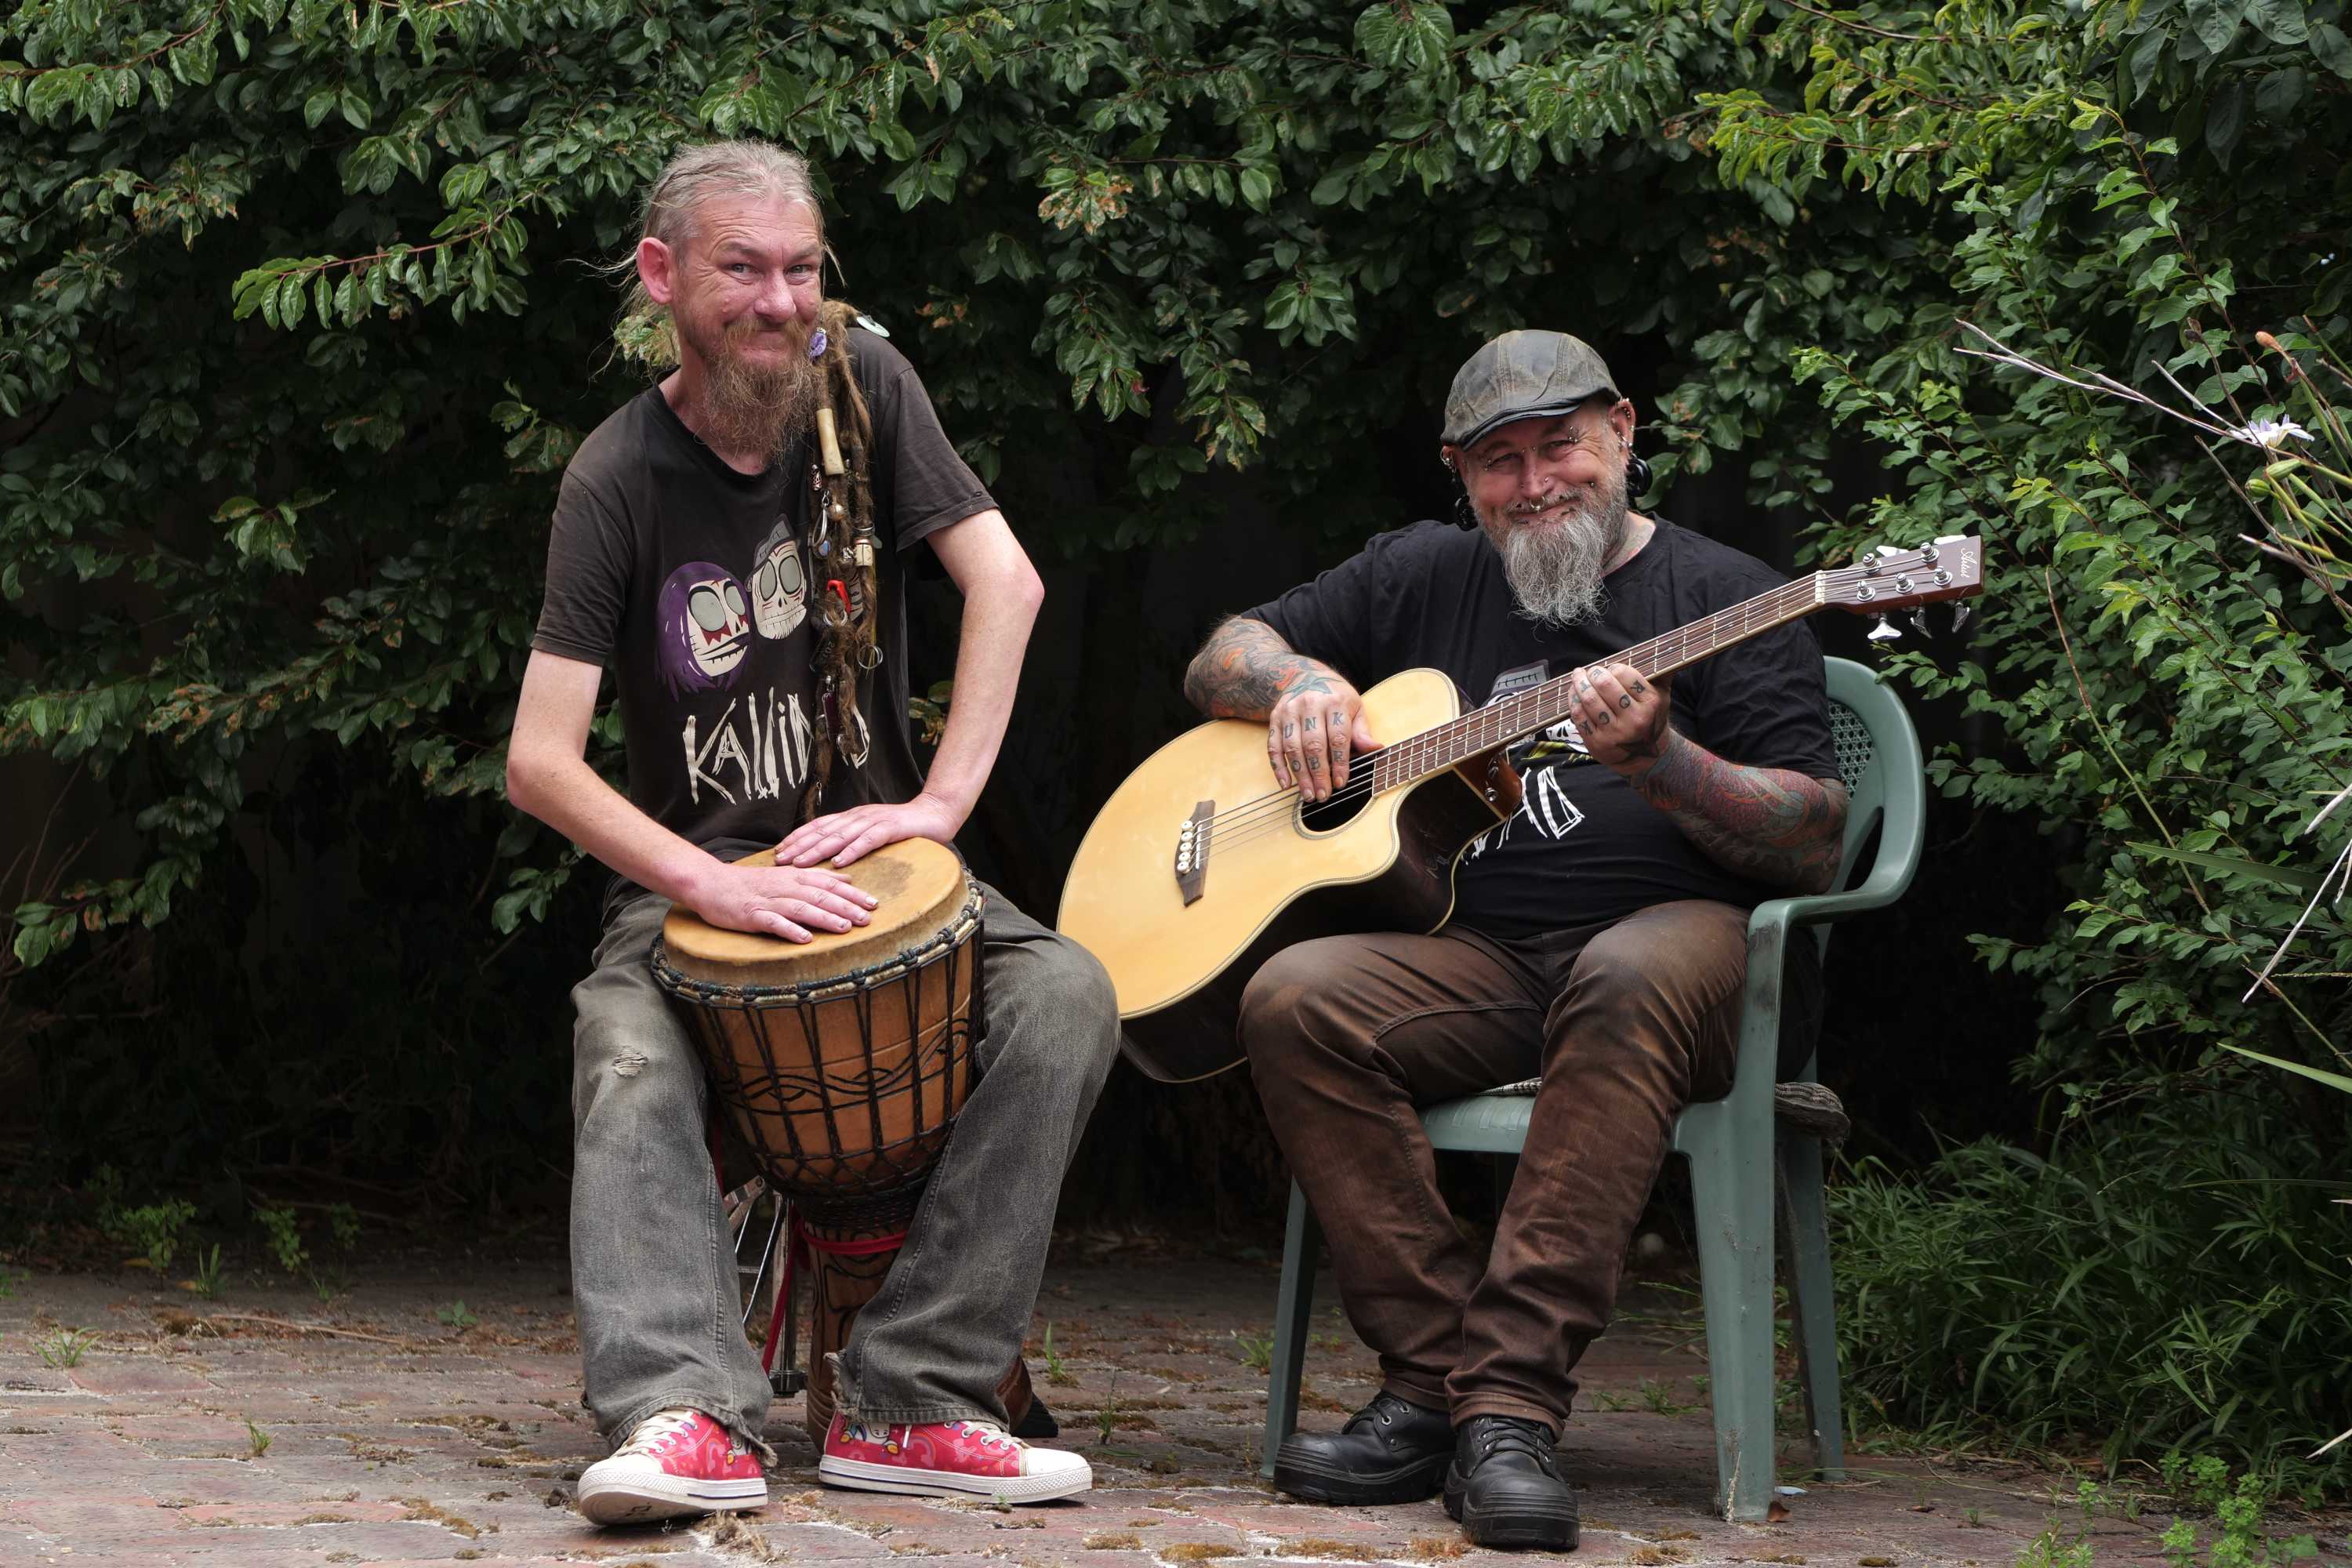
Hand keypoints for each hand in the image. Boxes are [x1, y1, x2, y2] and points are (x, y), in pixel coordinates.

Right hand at [691, 861, 878, 942]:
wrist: (711, 884)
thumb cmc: (751, 883)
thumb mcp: (786, 875)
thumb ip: (816, 877)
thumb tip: (848, 878)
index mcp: (794, 877)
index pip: (828, 883)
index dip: (852, 893)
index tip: (873, 903)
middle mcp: (785, 887)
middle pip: (820, 895)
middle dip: (846, 907)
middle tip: (867, 918)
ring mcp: (768, 901)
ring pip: (801, 908)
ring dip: (824, 918)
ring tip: (844, 927)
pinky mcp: (752, 915)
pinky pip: (773, 922)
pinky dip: (790, 930)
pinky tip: (805, 939)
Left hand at [773, 792, 963, 868]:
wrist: (937, 813)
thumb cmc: (905, 827)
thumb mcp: (873, 831)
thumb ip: (854, 839)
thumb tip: (830, 855)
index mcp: (853, 817)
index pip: (819, 826)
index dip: (797, 838)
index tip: (779, 851)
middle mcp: (859, 816)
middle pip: (823, 831)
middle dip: (799, 846)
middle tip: (779, 860)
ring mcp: (874, 821)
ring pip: (840, 836)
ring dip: (818, 850)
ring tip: (800, 863)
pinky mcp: (891, 828)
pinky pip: (868, 840)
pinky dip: (852, 851)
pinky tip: (838, 862)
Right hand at [1267, 674, 1379, 801]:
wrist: (1305, 675)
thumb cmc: (1335, 696)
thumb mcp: (1355, 707)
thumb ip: (1362, 730)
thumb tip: (1375, 749)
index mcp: (1334, 702)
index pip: (1338, 737)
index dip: (1340, 762)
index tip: (1341, 783)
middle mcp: (1310, 704)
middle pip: (1313, 744)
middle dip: (1318, 773)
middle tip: (1323, 795)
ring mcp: (1289, 711)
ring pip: (1292, 747)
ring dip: (1300, 774)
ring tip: (1308, 794)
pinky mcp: (1275, 718)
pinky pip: (1273, 745)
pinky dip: (1278, 767)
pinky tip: (1285, 783)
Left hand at [1565, 662, 1673, 775]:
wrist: (1645, 754)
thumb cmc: (1650, 717)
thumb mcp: (1662, 696)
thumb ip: (1661, 673)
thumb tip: (1664, 648)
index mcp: (1650, 703)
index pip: (1624, 673)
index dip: (1612, 667)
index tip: (1609, 669)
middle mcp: (1634, 719)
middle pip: (1603, 684)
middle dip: (1592, 673)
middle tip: (1590, 671)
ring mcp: (1614, 732)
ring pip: (1588, 699)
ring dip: (1578, 683)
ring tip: (1578, 677)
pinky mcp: (1597, 742)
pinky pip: (1578, 715)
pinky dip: (1572, 700)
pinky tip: (1573, 694)